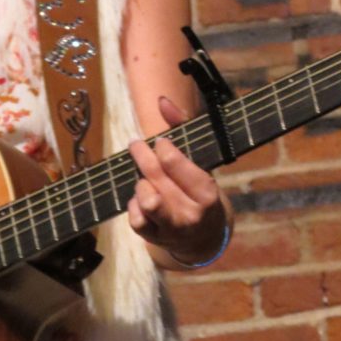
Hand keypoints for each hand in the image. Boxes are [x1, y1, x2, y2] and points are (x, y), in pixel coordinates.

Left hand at [126, 97, 232, 268]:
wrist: (203, 237)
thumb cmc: (200, 190)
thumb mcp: (200, 160)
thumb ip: (183, 126)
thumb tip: (162, 101)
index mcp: (207, 193)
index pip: (173, 162)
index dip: (162, 147)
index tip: (160, 142)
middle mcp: (191, 214)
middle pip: (154, 178)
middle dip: (142, 156)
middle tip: (136, 145)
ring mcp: (172, 229)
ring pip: (144, 199)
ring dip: (141, 183)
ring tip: (145, 177)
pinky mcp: (154, 238)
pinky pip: (134, 217)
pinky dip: (134, 203)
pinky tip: (141, 197)